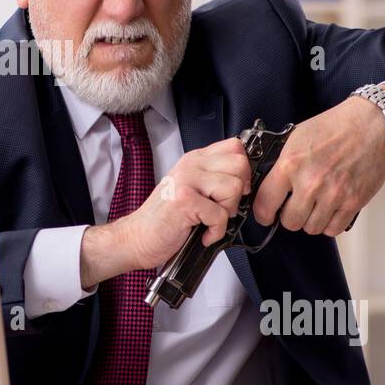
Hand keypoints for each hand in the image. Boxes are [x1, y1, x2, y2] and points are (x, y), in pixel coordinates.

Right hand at [79, 138, 252, 289]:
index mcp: (194, 160)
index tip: (233, 189)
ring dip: (227, 212)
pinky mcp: (184, 201)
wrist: (138, 237)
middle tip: (222, 207)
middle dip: (239, 192)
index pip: (235, 147)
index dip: (243, 170)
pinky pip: (221, 215)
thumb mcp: (190, 189)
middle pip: (240, 165)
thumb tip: (246, 179)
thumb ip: (213, 178)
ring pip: (233, 188)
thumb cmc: (166, 218)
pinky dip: (216, 232)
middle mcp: (190, 166)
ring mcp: (185, 181)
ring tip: (209, 220)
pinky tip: (203, 234)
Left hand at [251, 86, 384, 236]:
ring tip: (314, 206)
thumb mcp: (295, 138)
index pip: (265, 203)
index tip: (266, 215)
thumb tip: (266, 184)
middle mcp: (311, 183)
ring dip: (310, 220)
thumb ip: (280, 164)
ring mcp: (334, 194)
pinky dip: (329, 223)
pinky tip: (329, 209)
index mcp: (291, 165)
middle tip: (294, 207)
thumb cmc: (333, 127)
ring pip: (312, 228)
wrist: (368, 125)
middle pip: (290, 222)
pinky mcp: (354, 202)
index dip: (263, 213)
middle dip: (289, 216)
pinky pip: (334, 228)